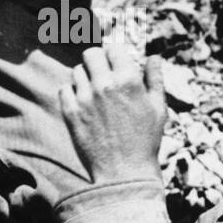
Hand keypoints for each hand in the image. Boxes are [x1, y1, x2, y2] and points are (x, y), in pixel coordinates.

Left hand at [59, 44, 166, 182]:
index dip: (114, 55)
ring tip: (94, 93)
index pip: (113, 49)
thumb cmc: (146, 141)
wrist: (125, 172)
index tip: (115, 64)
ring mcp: (85, 98)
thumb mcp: (158, 108)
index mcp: (128, 80)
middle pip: (91, 54)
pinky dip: (72, 93)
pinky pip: (64, 89)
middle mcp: (104, 84)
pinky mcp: (71, 112)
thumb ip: (155, 79)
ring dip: (85, 78)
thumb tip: (154, 57)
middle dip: (97, 61)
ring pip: (77, 71)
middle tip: (102, 74)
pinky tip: (83, 104)